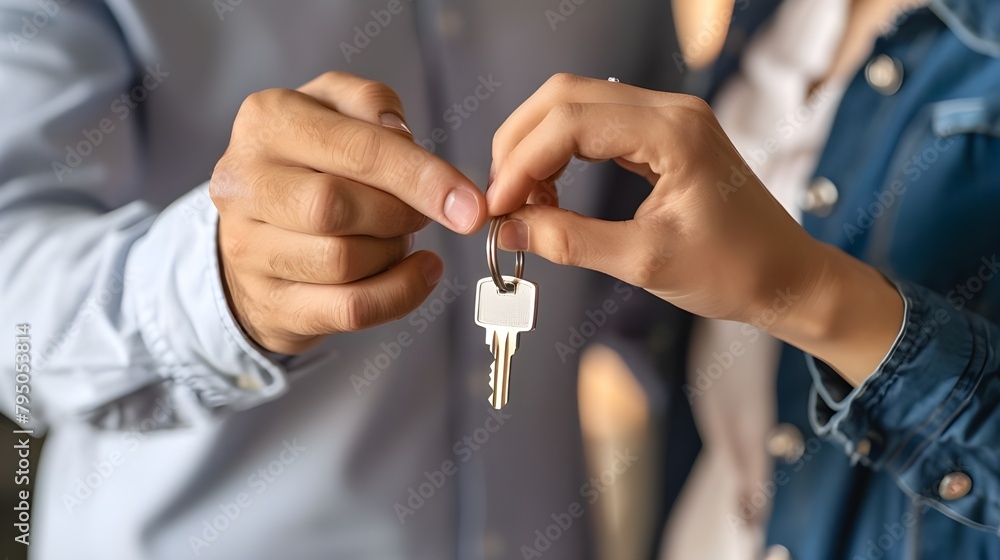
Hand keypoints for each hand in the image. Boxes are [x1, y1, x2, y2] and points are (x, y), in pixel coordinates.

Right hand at [210, 72, 485, 353]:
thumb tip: (403, 138)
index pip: (356, 150)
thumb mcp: (337, 110)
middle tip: (421, 213)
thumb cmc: (313, 160)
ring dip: (393, 252)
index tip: (470, 205)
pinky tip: (418, 273)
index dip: (421, 178)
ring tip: (399, 237)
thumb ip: (373, 107)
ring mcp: (247, 247)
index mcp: (268, 120)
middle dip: (400, 215)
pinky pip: (349, 309)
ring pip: (342, 261)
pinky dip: (399, 294)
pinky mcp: (269, 302)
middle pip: (338, 207)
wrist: (258, 226)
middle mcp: (244, 181)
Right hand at [487, 74, 901, 382]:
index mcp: (673, 132)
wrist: (786, 276)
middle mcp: (670, 110)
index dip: (521, 163)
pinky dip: (562, 154)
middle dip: (520, 145)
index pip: (570, 121)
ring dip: (537, 147)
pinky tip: (551, 192)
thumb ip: (572, 241)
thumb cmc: (735, 271)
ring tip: (524, 201)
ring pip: (575, 105)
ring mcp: (667, 118)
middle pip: (564, 96)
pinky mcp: (662, 135)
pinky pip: (595, 126)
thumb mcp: (646, 263)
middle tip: (501, 200)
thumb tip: (510, 229)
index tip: (496, 207)